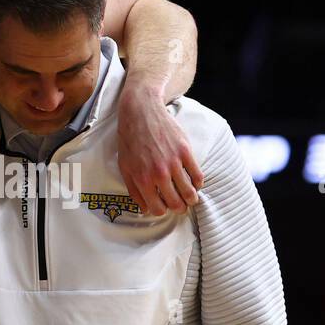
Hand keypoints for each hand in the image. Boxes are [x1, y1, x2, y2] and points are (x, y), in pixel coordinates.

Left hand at [117, 84, 203, 215]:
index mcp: (142, 180)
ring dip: (191, 199)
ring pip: (189, 193)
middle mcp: (159, 174)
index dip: (162, 211)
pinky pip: (197, 175)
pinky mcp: (185, 151)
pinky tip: (195, 183)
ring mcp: (174, 162)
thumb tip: (144, 209)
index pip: (158, 209)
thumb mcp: (125, 167)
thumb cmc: (130, 140)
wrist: (141, 112)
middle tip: (181, 206)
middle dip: (179, 208)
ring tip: (190, 198)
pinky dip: (198, 183)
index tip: (165, 207)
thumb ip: (134, 190)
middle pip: (176, 204)